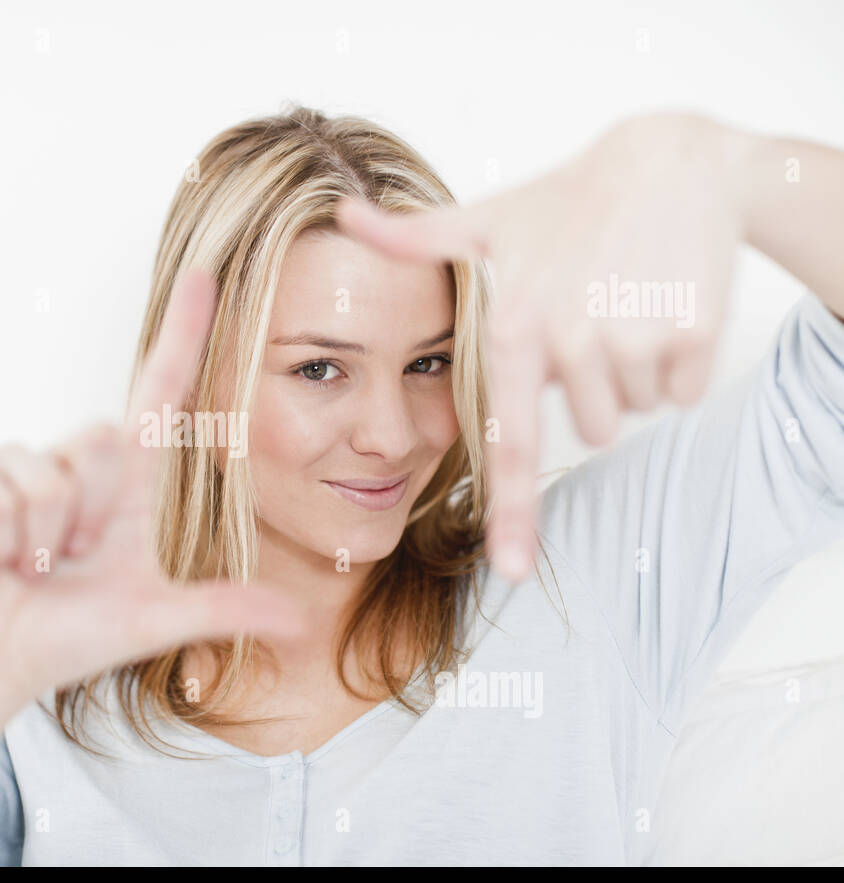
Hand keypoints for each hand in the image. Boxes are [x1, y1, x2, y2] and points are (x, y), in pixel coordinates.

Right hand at [0, 268, 306, 717]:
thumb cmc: (69, 636)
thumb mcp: (152, 619)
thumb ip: (221, 610)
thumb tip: (299, 619)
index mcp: (126, 482)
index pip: (160, 391)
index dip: (183, 334)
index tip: (204, 276)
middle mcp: (75, 461)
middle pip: (100, 440)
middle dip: (85, 518)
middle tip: (66, 561)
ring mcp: (16, 464)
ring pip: (46, 474)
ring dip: (39, 539)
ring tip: (26, 565)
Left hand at [335, 113, 749, 581]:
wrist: (671, 159)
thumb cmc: (567, 199)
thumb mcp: (487, 219)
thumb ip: (414, 240)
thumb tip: (341, 215)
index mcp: (511, 330)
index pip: (509, 443)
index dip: (514, 514)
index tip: (516, 570)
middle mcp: (568, 341)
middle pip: (591, 430)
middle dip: (594, 392)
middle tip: (592, 318)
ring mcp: (633, 338)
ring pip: (636, 411)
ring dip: (635, 374)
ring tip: (623, 302)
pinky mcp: (694, 332)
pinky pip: (685, 389)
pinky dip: (680, 360)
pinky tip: (663, 301)